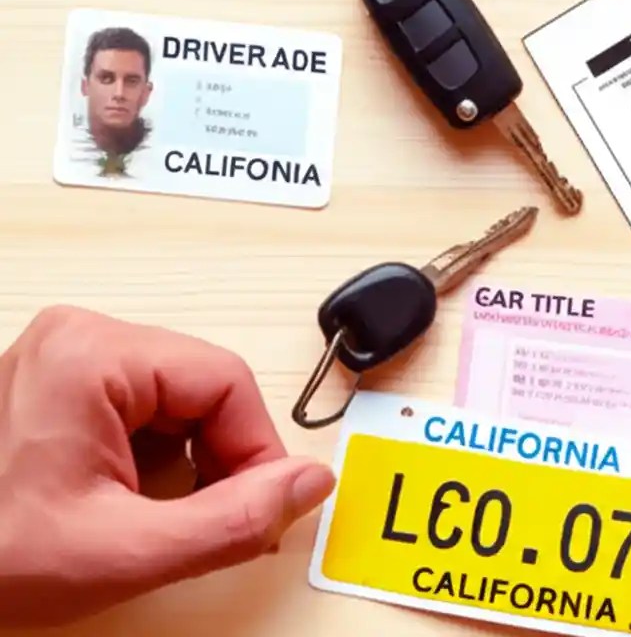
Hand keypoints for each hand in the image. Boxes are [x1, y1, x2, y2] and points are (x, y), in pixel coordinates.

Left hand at [0, 306, 335, 627]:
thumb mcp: (125, 551)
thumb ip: (233, 520)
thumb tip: (310, 486)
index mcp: (94, 356)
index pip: (229, 383)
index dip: (258, 453)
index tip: (260, 510)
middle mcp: (80, 339)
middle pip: (207, 386)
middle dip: (225, 458)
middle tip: (221, 521)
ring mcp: (67, 357)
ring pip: (182, 398)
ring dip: (196, 459)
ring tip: (171, 517)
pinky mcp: (62, 382)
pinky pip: (146, 406)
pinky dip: (162, 455)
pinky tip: (140, 499)